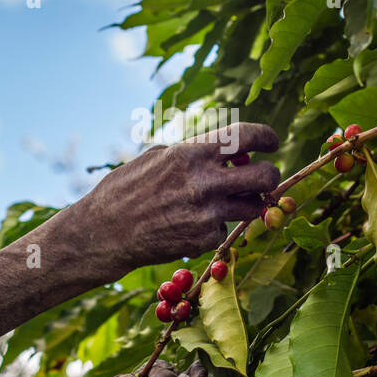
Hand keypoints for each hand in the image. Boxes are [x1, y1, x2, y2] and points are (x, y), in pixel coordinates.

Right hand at [74, 122, 280, 273]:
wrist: (104, 232)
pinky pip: (225, 229)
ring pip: (253, 207)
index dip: (267, 137)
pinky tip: (189, 223)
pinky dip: (214, 226)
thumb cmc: (128, 189)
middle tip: (264, 177)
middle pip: (266, 176)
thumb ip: (196, 152)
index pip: (247, 137)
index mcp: (192, 153)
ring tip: (224, 201)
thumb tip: (232, 152)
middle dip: (270, 176)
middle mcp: (205, 182)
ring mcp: (207, 214)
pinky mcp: (203, 239)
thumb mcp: (159, 157)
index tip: (272, 142)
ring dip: (247, 203)